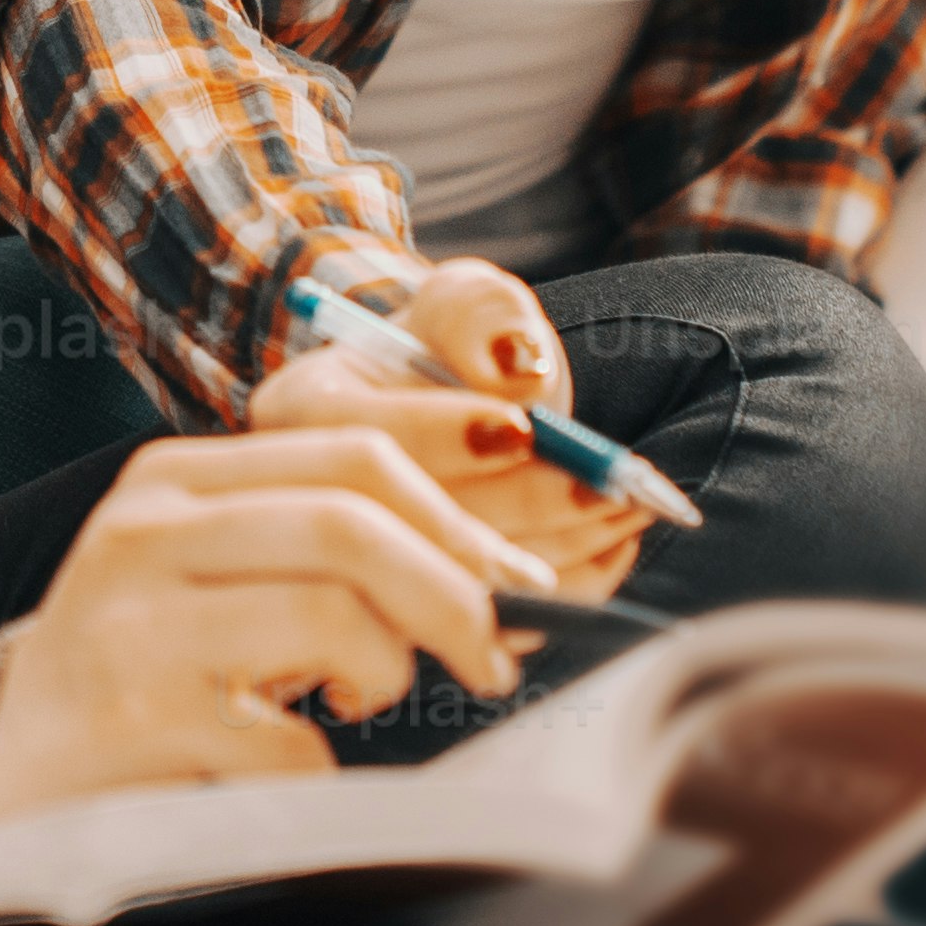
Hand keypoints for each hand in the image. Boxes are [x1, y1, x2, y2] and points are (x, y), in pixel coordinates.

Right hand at [0, 425, 565, 820]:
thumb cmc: (137, 672)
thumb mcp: (206, 575)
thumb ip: (319, 546)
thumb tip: (501, 575)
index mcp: (175, 478)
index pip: (355, 452)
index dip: (462, 517)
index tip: (522, 582)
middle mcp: (145, 529)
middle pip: (353, 524)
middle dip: (455, 595)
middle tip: (492, 660)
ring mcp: (132, 621)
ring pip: (333, 613)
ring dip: (388, 671)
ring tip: (363, 700)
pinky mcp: (133, 718)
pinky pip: (289, 733)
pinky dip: (322, 760)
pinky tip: (288, 764)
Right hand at [253, 255, 637, 597]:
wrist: (463, 414)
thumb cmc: (456, 350)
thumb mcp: (464, 303)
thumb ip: (483, 315)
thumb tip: (514, 365)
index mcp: (300, 412)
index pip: (364, 435)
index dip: (449, 432)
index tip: (525, 424)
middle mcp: (316, 503)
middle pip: (417, 521)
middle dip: (531, 501)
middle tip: (612, 484)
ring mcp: (364, 573)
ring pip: (464, 582)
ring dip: (563, 549)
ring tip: (626, 509)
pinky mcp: (423, 619)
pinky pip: (498, 622)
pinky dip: (566, 588)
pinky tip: (608, 548)